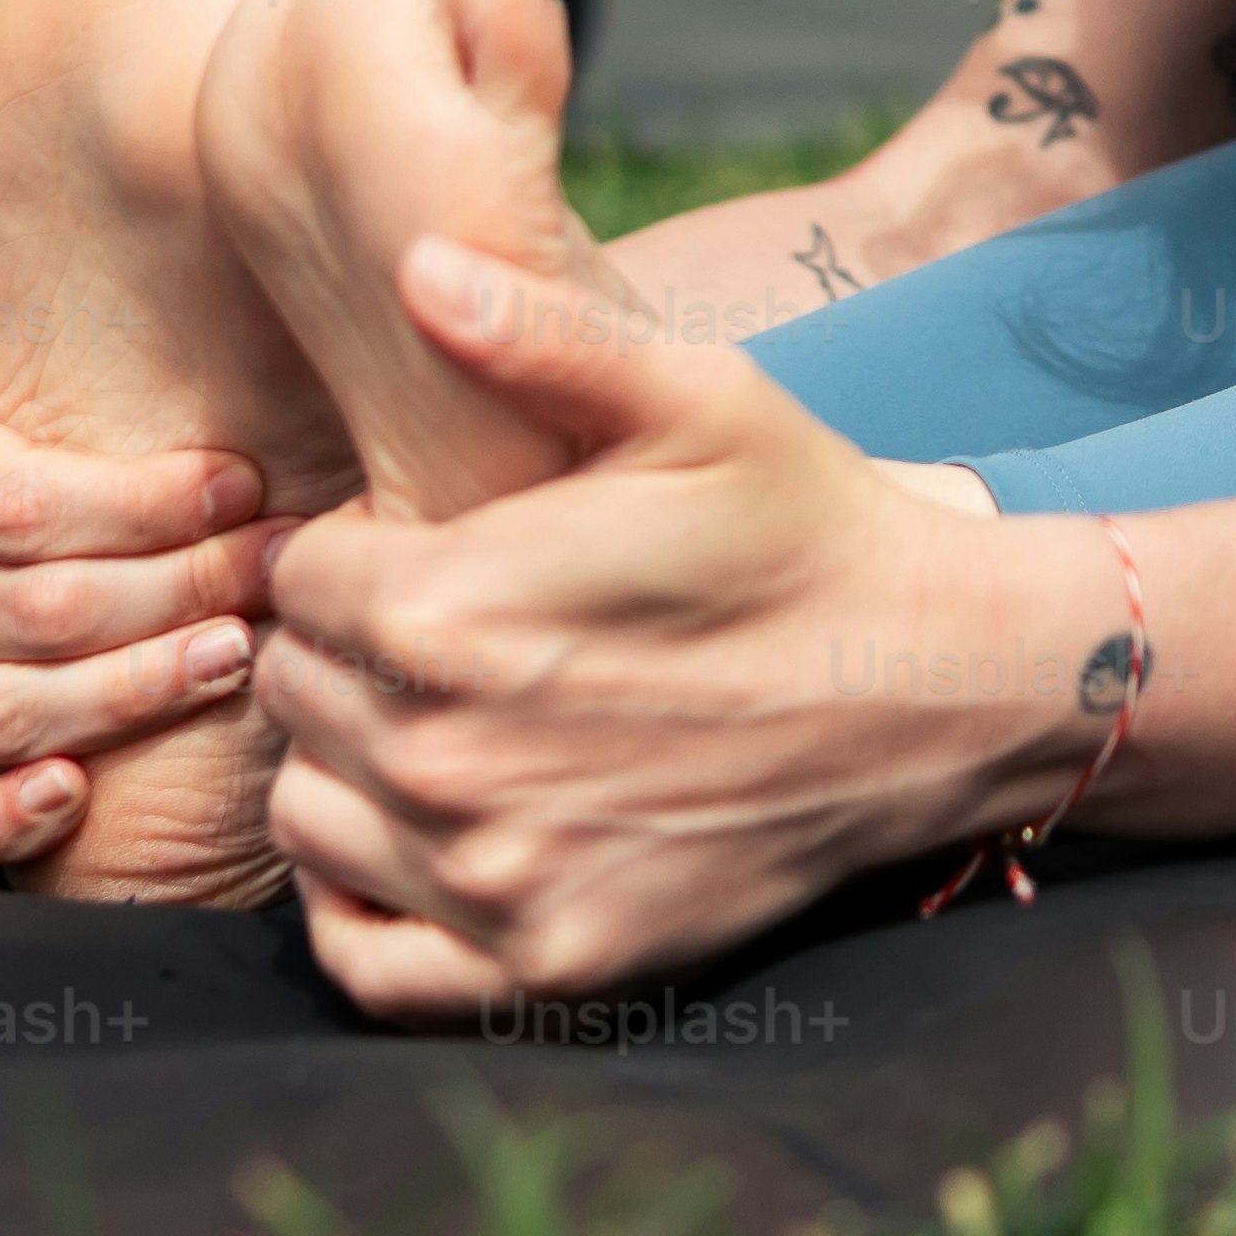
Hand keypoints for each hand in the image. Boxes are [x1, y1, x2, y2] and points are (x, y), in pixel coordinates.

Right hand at [0, 304, 291, 868]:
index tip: (247, 480)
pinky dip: (9, 806)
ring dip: (131, 689)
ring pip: (1, 706)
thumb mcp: (53, 331)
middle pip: (25, 607)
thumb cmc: (92, 429)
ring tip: (240, 653)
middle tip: (282, 569)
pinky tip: (79, 791)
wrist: (96, 545)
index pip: (10, 501)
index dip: (140, 503)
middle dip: (173, 591)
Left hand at [257, 235, 1123, 1016]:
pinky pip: (365, 963)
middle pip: (294, 696)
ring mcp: (496, 880)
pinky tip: (435, 841)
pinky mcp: (544, 969)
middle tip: (452, 630)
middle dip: (350, 652)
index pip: (297, 579)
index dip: (354, 548)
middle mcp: (449, 761)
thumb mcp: (697, 398)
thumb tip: (415, 265)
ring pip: (309, 821)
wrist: (942, 690)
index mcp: (454, 613)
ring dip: (352, 772)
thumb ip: (538, 337)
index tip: (431, 543)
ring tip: (449, 723)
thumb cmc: (810, 528)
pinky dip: (371, 907)